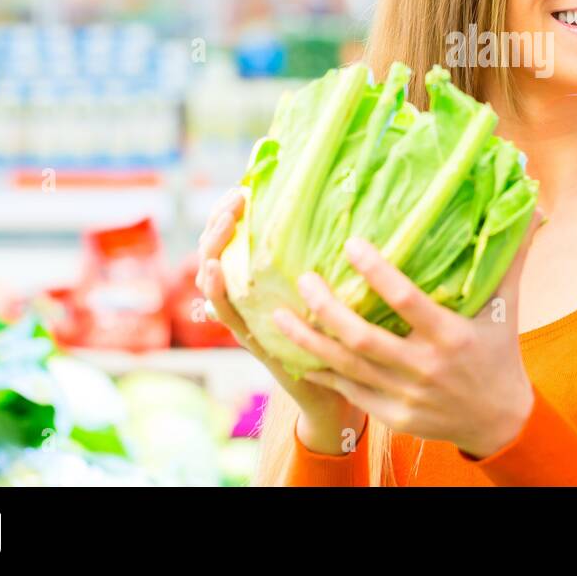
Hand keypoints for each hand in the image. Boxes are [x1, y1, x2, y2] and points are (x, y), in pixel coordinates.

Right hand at [195, 187, 366, 452]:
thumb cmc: (341, 336)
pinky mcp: (252, 339)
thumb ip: (335, 257)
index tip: (245, 184)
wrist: (336, 393)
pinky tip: (217, 270)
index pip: (239, 237)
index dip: (234, 210)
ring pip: (214, 277)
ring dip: (215, 247)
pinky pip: (226, 314)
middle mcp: (250, 296)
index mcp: (267, 280)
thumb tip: (362, 207)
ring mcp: (246, 316)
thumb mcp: (335, 289)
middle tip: (236, 198)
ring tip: (225, 222)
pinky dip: (216, 290)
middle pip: (218, 250)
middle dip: (220, 221)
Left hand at [277, 207, 544, 458]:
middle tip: (303, 279)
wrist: (499, 422)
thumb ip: (511, 256)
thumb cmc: (499, 351)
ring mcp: (405, 396)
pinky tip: (294, 351)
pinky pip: (348, 391)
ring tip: (278, 314)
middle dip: (327, 309)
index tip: (351, 245)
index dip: (377, 273)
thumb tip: (532, 207)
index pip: (408, 302)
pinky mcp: (391, 415)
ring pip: (346, 366)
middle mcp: (426, 368)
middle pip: (364, 338)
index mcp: (452, 336)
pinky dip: (319, 371)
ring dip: (309, 340)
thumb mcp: (506, 305)